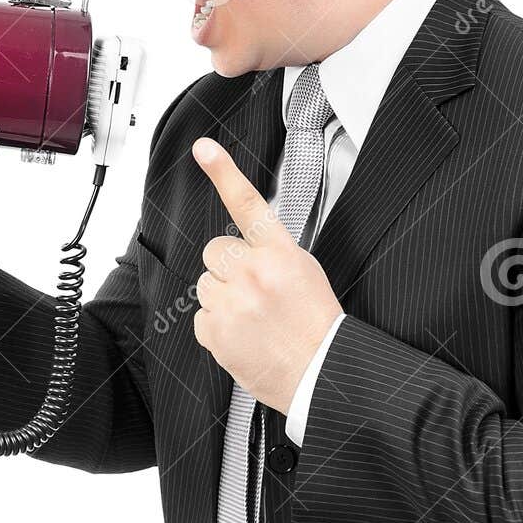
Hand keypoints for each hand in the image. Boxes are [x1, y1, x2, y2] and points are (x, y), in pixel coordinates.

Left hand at [189, 136, 342, 412]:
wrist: (319, 374)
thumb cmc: (317, 327)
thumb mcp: (306, 273)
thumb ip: (273, 254)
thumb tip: (244, 248)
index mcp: (281, 254)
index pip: (249, 204)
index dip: (224, 172)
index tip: (203, 148)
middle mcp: (253, 272)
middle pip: (214, 250)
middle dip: (227, 268)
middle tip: (253, 291)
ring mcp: (232, 301)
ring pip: (206, 284)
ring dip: (223, 298)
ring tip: (253, 318)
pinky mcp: (215, 329)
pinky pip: (202, 317)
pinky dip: (218, 327)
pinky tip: (243, 336)